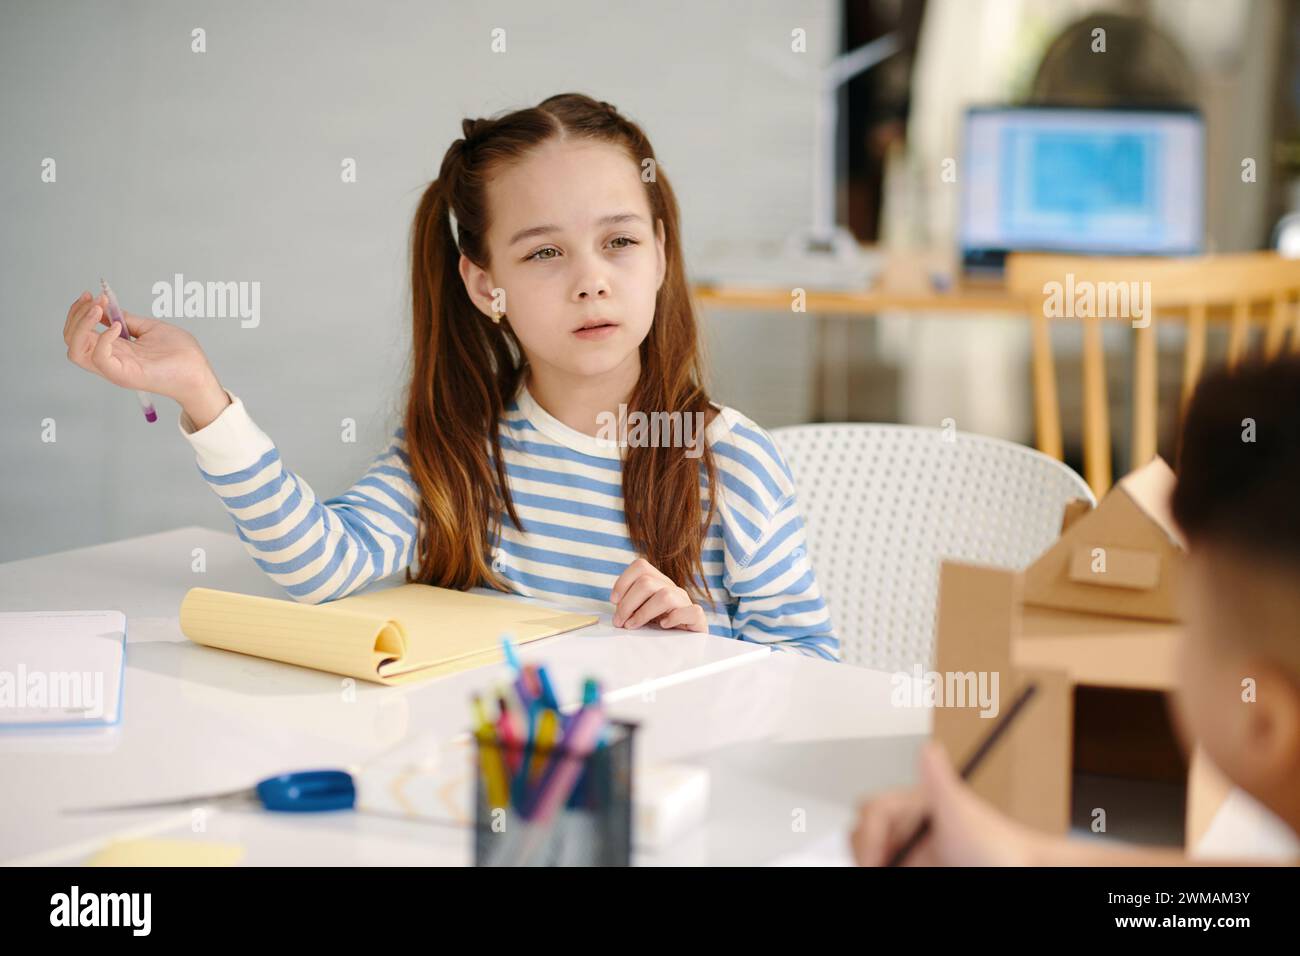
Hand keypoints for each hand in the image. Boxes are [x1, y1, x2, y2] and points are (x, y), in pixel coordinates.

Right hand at [62, 290, 217, 404]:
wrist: (198, 371)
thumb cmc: (180, 353)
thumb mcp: (149, 328)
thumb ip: (126, 320)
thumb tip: (105, 310)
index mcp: (113, 349)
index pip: (80, 333)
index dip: (80, 312)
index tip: (93, 295)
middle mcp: (109, 359)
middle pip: (72, 340)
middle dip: (76, 314)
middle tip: (94, 298)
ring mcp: (114, 368)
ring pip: (75, 350)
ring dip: (81, 325)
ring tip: (98, 308)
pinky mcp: (123, 375)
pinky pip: (98, 357)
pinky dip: (102, 337)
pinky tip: (117, 326)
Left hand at [609, 558, 706, 631]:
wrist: (683, 645)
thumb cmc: (657, 631)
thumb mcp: (640, 615)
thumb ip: (629, 609)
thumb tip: (615, 614)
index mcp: (658, 583)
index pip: (641, 567)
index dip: (623, 581)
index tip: (613, 601)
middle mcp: (672, 588)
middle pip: (647, 582)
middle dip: (628, 603)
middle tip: (620, 622)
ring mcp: (686, 602)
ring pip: (665, 595)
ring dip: (644, 613)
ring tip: (634, 626)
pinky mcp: (697, 618)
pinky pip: (691, 611)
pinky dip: (675, 618)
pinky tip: (664, 626)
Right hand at [850, 742, 1041, 865]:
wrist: (1019, 872)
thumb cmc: (996, 847)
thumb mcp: (962, 812)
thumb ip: (940, 781)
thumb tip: (928, 746)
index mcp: (914, 807)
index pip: (874, 813)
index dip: (869, 836)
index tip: (873, 860)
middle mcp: (909, 828)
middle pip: (864, 834)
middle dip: (864, 849)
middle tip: (874, 866)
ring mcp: (910, 852)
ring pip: (872, 855)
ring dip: (870, 859)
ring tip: (879, 867)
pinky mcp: (914, 867)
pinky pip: (887, 865)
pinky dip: (881, 865)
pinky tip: (885, 867)